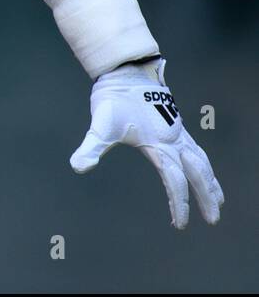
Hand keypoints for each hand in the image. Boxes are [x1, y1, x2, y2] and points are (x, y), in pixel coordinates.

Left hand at [71, 59, 223, 228]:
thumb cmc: (112, 99)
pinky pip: (197, 149)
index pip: (174, 179)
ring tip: (219, 200)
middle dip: (206, 197)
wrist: (124, 72)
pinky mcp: (175, 125)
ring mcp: (177, 131)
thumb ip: (91, 147)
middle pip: (197, 173)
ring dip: (211, 181)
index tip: (181, 224)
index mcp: (159, 143)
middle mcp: (174, 139)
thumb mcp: (100, 125)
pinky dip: (205, 164)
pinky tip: (204, 170)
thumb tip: (78, 167)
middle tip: (213, 220)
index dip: (180, 203)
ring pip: (202, 160)